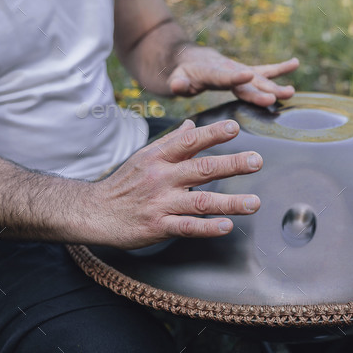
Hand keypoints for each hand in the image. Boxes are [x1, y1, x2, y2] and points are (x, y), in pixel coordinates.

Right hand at [88, 119, 261, 248]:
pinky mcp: (158, 226)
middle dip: (232, 164)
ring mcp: (160, 203)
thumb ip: (172, 142)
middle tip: (257, 161)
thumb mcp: (145, 156)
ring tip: (254, 203)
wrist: (95, 212)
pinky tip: (227, 226)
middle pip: (201, 168)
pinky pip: (187, 227)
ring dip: (230, 202)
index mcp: (158, 157)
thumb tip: (192, 125)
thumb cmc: (125, 183)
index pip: (188, 141)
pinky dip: (207, 227)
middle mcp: (161, 178)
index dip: (212, 134)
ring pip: (200, 201)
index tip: (235, 127)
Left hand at [167, 45, 298, 106]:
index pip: (224, 76)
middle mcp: (230, 69)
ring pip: (259, 78)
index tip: (247, 76)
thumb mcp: (176, 78)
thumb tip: (179, 85)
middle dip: (260, 89)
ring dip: (275, 84)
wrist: (192, 59)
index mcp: (212, 72)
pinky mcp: (247, 72)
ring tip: (291, 91)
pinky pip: (265, 70)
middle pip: (247, 81)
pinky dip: (280, 68)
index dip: (235, 77)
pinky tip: (295, 63)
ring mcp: (240, 70)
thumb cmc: (183, 73)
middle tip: (275, 98)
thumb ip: (178, 83)